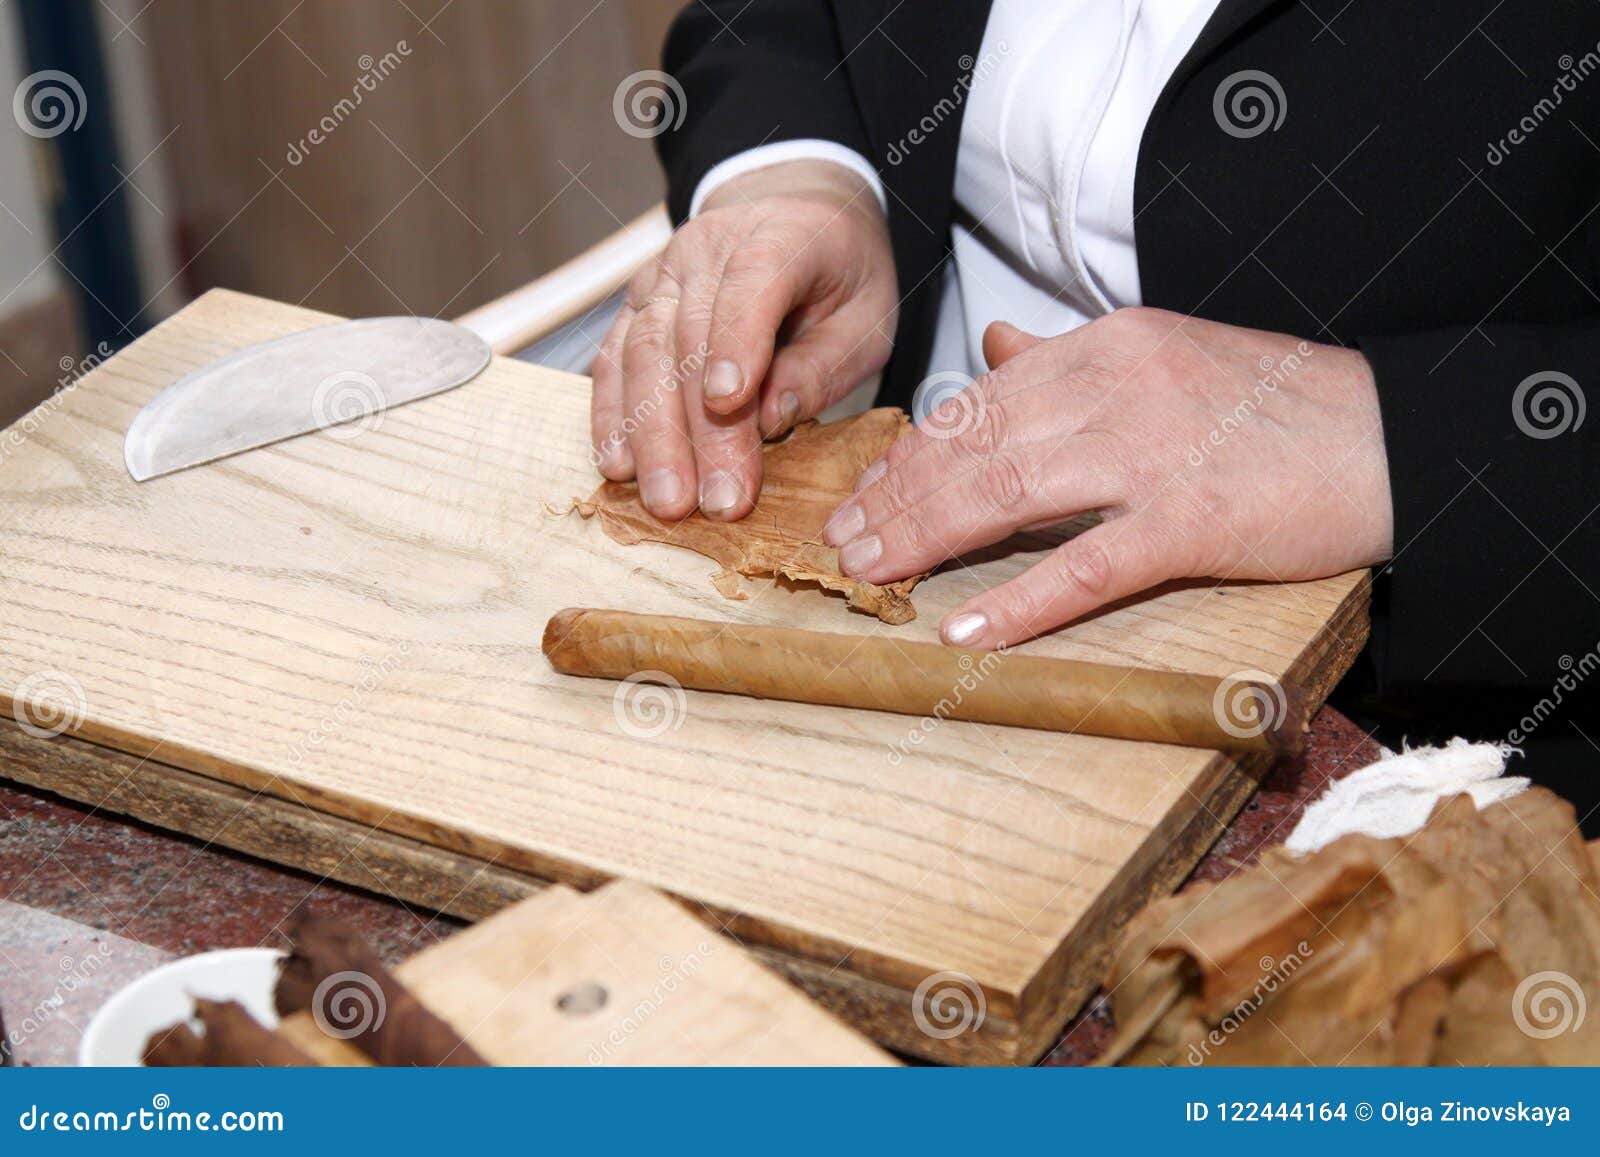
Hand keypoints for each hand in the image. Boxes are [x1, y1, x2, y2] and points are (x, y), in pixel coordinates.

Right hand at [591, 160, 897, 521]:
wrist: (793, 212)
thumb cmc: (839, 273)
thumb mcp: (868, 315)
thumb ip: (824, 364)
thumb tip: (773, 417)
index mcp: (779, 237)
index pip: (749, 287)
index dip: (735, 345)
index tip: (730, 406)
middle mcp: (708, 249)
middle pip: (689, 339)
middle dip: (698, 430)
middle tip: (711, 500)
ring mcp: (662, 275)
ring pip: (643, 353)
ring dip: (651, 435)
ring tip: (666, 499)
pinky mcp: (636, 304)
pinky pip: (614, 360)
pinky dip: (612, 415)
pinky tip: (619, 464)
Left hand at [822, 308, 1393, 648]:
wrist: (1393, 439)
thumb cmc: (1276, 407)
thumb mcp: (1168, 354)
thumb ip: (1073, 356)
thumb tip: (995, 346)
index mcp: (1111, 345)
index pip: (982, 399)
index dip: (913, 450)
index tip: (868, 489)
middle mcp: (1120, 387)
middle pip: (977, 444)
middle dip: (898, 496)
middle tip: (843, 541)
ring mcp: (1154, 453)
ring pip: (1009, 492)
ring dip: (928, 536)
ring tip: (873, 574)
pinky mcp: (1192, 522)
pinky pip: (1085, 567)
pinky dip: (1019, 601)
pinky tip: (964, 629)